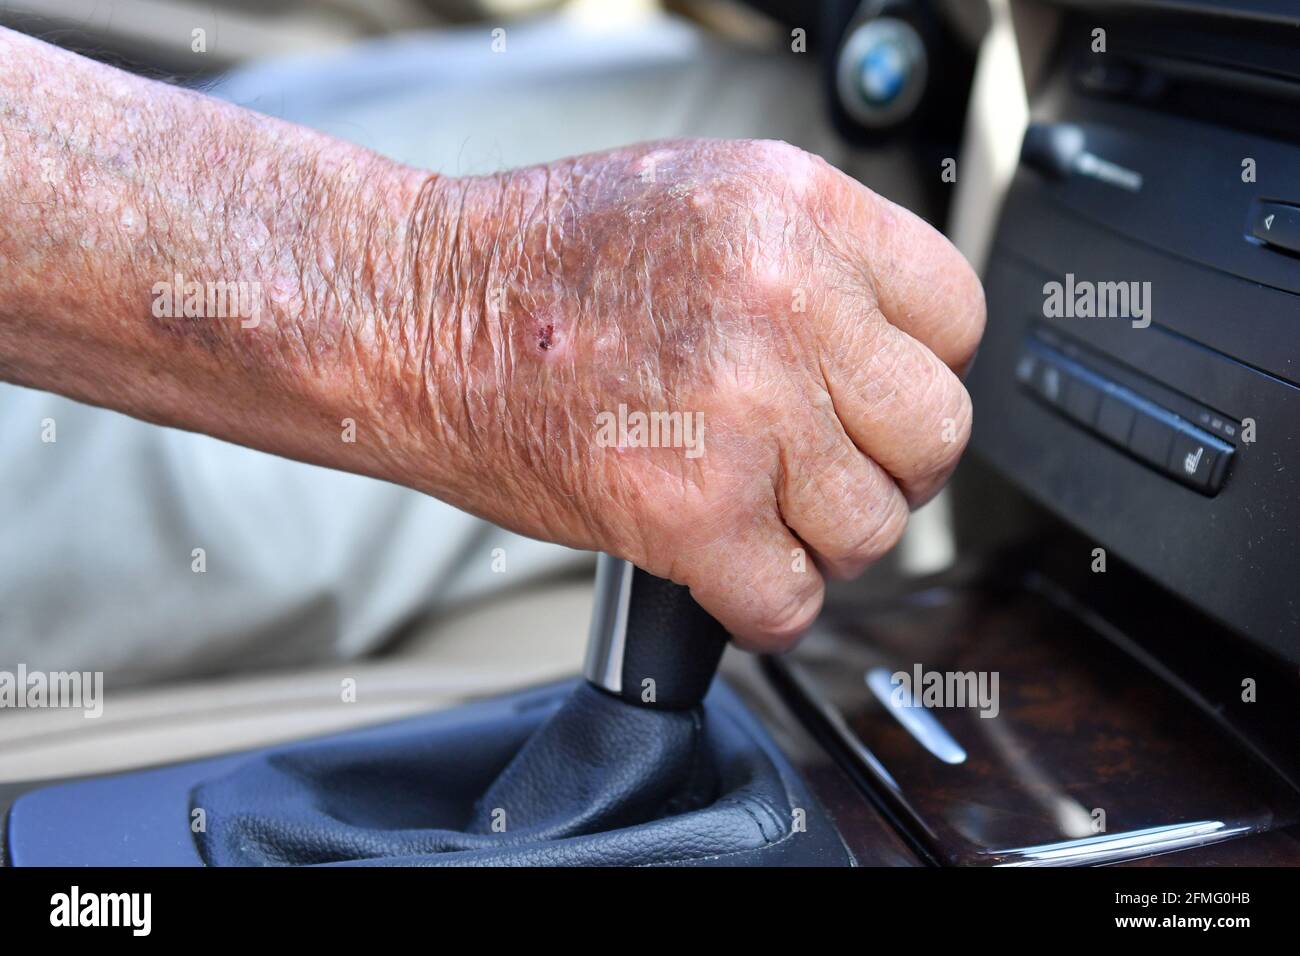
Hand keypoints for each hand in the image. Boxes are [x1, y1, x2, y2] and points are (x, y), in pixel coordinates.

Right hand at [389, 139, 984, 649]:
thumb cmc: (537, 265)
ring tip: (758, 514)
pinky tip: (725, 567)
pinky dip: (766, 603)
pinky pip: (792, 601)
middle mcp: (785, 304)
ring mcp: (744, 413)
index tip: (881, 401)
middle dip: (890, 468)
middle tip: (828, 470)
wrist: (416, 317)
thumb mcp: (706, 201)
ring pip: (872, 528)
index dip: (923, 373)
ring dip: (822, 541)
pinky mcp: (692, 514)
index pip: (955, 318)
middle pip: (933, 432)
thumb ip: (815, 262)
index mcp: (798, 213)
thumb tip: (884, 344)